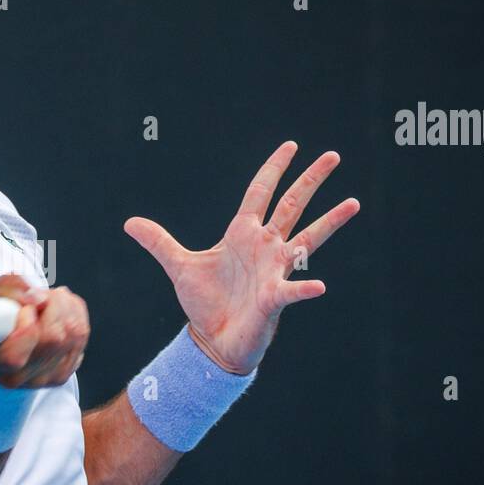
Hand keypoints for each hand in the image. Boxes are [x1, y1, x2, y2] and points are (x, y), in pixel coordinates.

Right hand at [0, 274, 89, 387]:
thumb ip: (9, 290)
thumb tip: (37, 298)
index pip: (13, 357)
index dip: (25, 328)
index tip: (26, 309)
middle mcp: (14, 378)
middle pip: (53, 339)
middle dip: (53, 304)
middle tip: (41, 295)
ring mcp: (41, 380)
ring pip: (72, 335)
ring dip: (66, 305)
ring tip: (51, 297)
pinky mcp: (61, 374)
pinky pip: (81, 335)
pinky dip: (76, 313)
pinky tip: (61, 307)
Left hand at [124, 141, 358, 375]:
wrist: (213, 339)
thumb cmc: (205, 302)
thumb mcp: (179, 266)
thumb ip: (159, 242)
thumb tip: (130, 222)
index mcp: (243, 234)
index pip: (261, 192)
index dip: (274, 169)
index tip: (291, 146)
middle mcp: (265, 247)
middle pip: (292, 205)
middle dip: (310, 181)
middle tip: (332, 155)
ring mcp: (274, 270)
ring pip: (308, 238)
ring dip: (330, 222)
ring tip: (353, 202)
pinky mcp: (274, 298)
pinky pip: (292, 290)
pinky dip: (304, 287)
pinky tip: (318, 286)